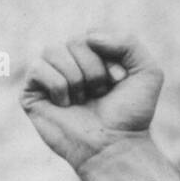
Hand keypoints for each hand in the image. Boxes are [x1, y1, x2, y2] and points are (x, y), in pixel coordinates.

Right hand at [20, 31, 163, 169]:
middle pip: (75, 41)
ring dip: (77, 78)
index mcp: (95, 55)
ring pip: (53, 50)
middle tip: (101, 93)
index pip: (93, 34)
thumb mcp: (147, 72)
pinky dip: (58, 86)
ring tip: (84, 99)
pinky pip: (37, 69)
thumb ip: (128, 42)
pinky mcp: (32, 93)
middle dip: (95, 69)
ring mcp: (49, 77)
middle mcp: (71, 63)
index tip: (119, 81)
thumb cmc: (131, 113)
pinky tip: (66, 105)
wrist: (114, 146)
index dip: (109, 57)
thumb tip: (89, 37)